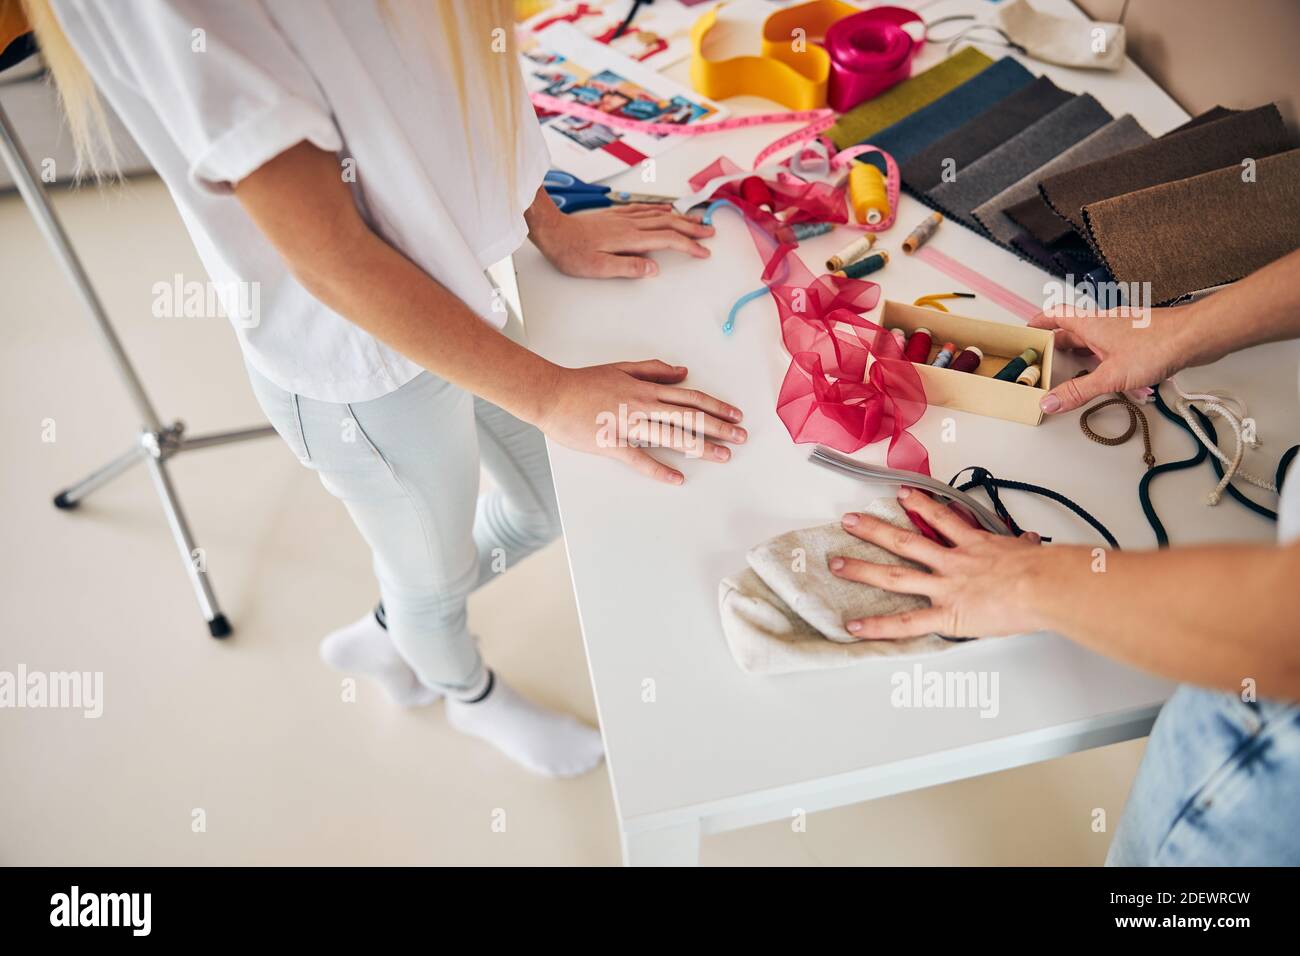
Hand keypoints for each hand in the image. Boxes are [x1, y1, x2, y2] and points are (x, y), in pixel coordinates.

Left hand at [529, 199, 713, 278]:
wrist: (552, 231)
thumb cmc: (571, 253)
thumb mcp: (598, 268)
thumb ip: (628, 267)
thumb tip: (654, 268)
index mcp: (629, 238)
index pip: (667, 241)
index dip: (688, 246)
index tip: (704, 252)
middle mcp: (630, 224)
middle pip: (669, 223)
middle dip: (692, 228)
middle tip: (711, 232)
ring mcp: (623, 217)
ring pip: (659, 214)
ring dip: (680, 217)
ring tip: (697, 219)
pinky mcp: (615, 215)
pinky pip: (644, 208)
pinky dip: (660, 208)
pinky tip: (666, 208)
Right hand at [537, 360, 745, 483]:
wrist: (552, 394)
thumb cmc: (583, 383)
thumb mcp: (622, 368)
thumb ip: (653, 371)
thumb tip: (682, 372)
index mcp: (645, 389)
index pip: (689, 397)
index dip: (716, 406)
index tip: (735, 415)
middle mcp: (642, 406)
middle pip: (689, 417)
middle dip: (719, 428)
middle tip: (741, 438)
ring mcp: (628, 426)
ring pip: (672, 436)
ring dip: (701, 447)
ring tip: (723, 456)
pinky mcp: (612, 444)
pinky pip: (640, 459)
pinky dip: (659, 469)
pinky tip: (677, 478)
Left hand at [827, 487, 1067, 638]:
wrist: (1043, 584)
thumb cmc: (1044, 569)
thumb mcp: (1029, 549)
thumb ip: (1022, 545)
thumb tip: (1028, 542)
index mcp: (974, 545)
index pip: (942, 519)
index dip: (921, 504)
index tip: (905, 493)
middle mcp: (952, 562)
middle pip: (904, 542)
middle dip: (874, 530)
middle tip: (849, 521)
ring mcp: (945, 587)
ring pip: (895, 576)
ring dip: (863, 568)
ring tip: (836, 564)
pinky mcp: (947, 614)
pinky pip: (907, 622)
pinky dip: (879, 626)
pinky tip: (855, 627)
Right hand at [1028, 303, 1199, 412]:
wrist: (1196, 336)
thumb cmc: (1157, 344)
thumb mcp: (1110, 376)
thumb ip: (1078, 391)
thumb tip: (1050, 402)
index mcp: (1090, 324)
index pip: (1056, 315)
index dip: (1040, 322)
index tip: (1028, 329)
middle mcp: (1105, 323)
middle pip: (1074, 332)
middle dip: (1061, 348)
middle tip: (1048, 361)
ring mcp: (1124, 330)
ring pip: (1097, 344)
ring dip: (1088, 360)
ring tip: (1083, 378)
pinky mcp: (1141, 339)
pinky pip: (1119, 353)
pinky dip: (1115, 368)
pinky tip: (1129, 387)